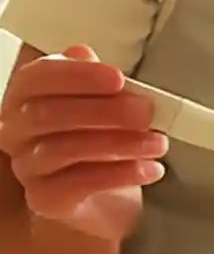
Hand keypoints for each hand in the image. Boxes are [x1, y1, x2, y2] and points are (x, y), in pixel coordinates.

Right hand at [0, 45, 167, 240]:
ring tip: (158, 143)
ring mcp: (27, 167)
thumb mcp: (106, 105)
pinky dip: (121, 174)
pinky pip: (79, 183)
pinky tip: (152, 169)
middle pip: (48, 114)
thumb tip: (84, 53)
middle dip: (105, 111)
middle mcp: (16, 131)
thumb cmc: (102, 142)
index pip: (36, 77)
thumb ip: (99, 82)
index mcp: (26, 97)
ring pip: (65, 149)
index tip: (118, 78)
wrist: (102, 200)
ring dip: (120, 143)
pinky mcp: (45, 199)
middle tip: (147, 112)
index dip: (76, 75)